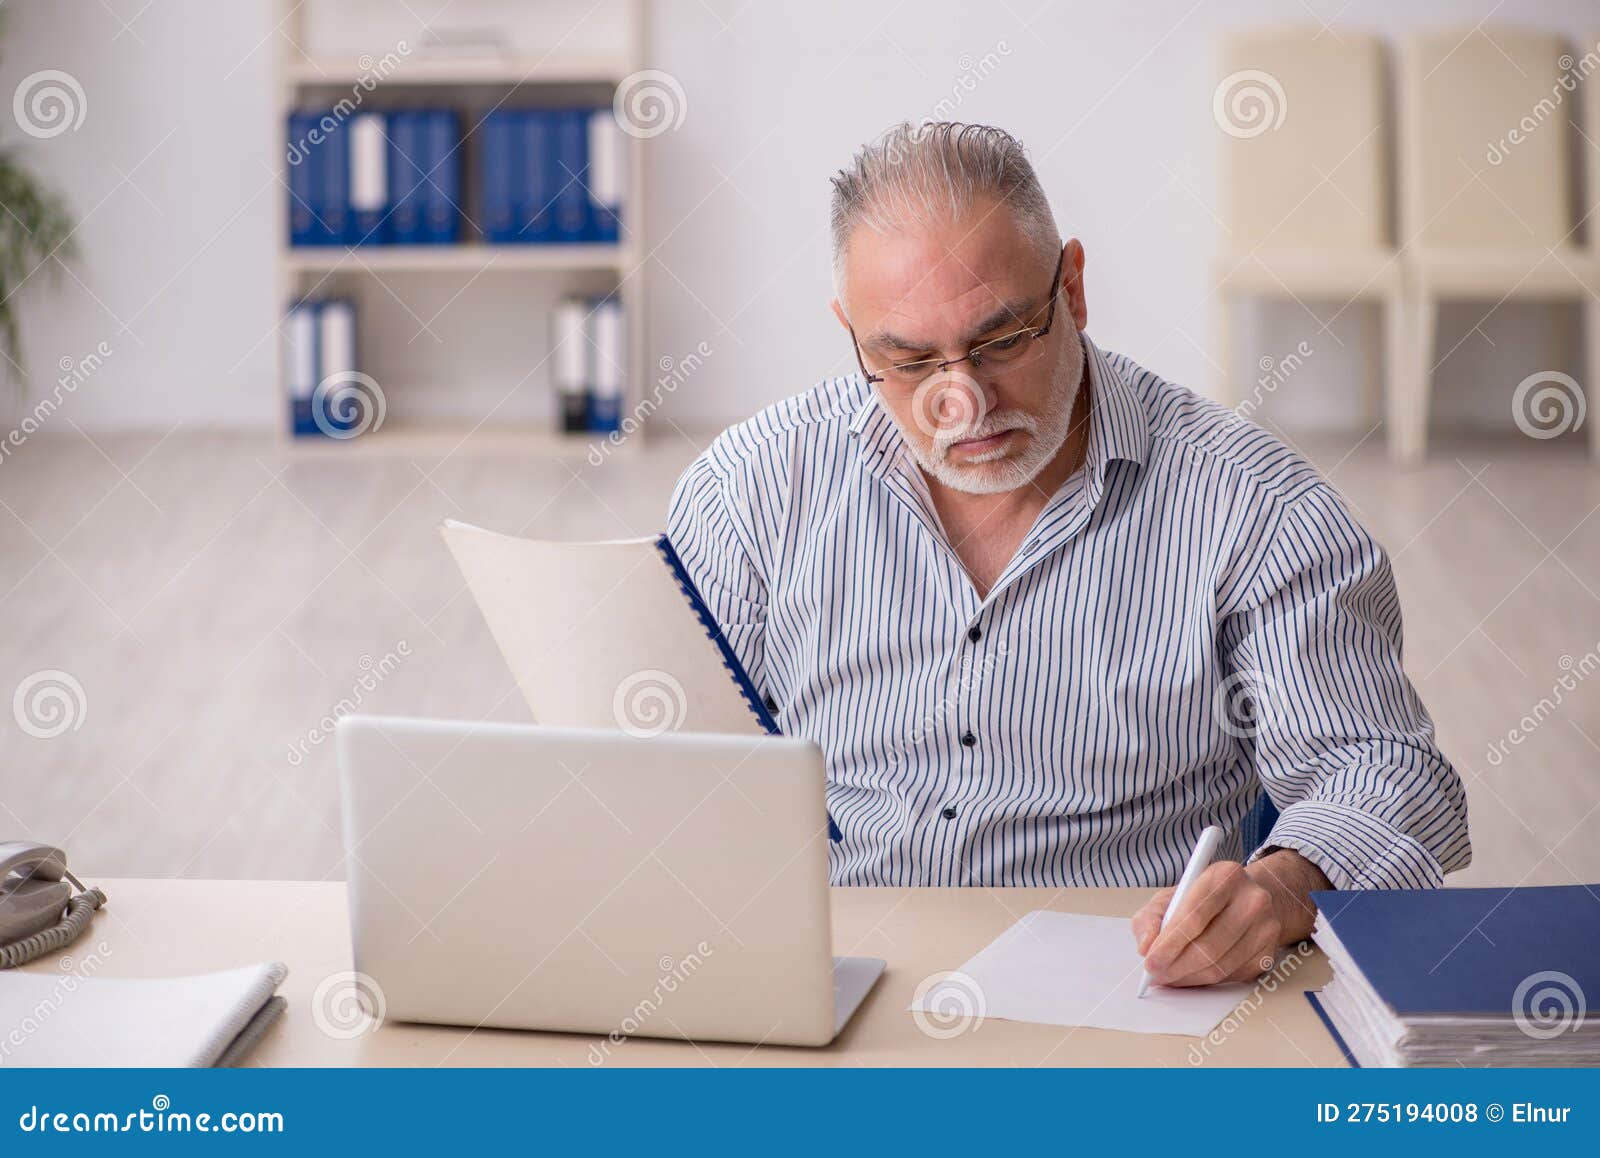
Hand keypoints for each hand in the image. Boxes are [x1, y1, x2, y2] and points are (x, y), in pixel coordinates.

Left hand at [1130, 850, 1329, 986]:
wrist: (1245, 899)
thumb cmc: (1201, 898)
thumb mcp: (1170, 897)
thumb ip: (1151, 918)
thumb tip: (1145, 946)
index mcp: (1225, 876)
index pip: (1194, 917)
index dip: (1169, 944)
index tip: (1150, 961)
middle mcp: (1253, 900)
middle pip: (1208, 946)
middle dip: (1176, 966)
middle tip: (1156, 975)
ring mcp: (1266, 927)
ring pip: (1220, 966)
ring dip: (1188, 978)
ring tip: (1169, 977)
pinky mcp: (1269, 952)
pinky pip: (1232, 976)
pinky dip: (1205, 981)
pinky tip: (1190, 975)